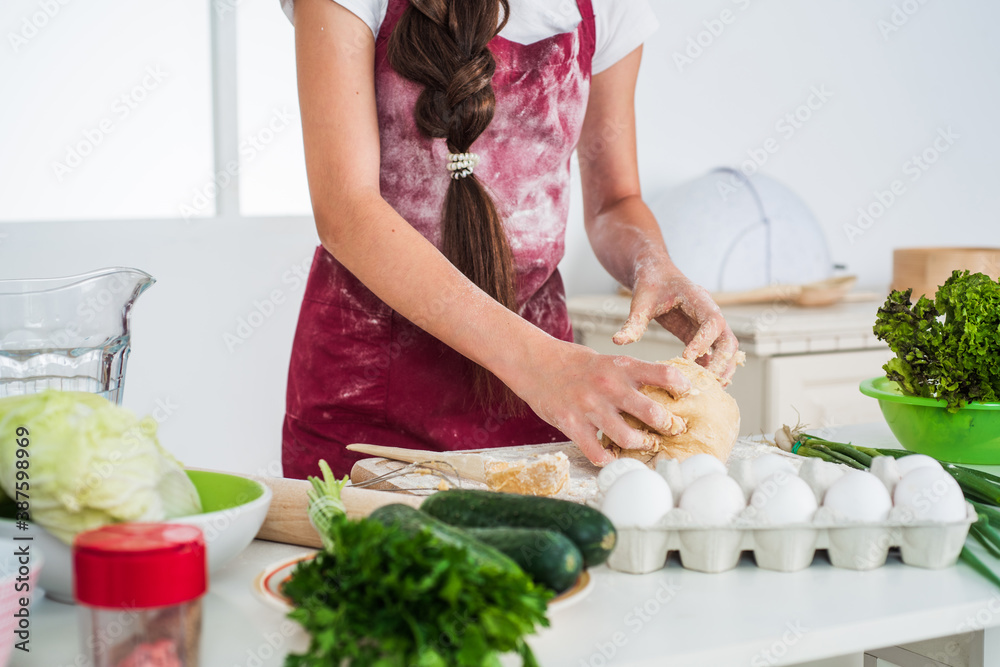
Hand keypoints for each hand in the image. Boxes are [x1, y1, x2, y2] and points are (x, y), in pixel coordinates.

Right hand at [506, 340, 691, 465]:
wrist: (535, 362)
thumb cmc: (574, 363)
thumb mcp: (607, 361)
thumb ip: (631, 376)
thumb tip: (662, 391)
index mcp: (621, 366)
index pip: (664, 374)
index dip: (683, 387)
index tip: (688, 397)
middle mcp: (609, 386)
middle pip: (652, 411)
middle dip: (669, 425)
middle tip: (673, 430)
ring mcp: (589, 407)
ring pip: (627, 437)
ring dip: (642, 445)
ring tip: (646, 444)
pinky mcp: (572, 424)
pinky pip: (597, 452)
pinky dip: (609, 460)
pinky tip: (613, 456)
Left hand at [613, 271, 741, 383]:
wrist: (656, 275)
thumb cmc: (651, 284)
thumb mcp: (641, 301)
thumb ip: (633, 321)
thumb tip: (618, 341)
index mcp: (699, 299)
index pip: (712, 321)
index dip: (703, 341)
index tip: (687, 357)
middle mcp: (709, 312)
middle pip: (728, 339)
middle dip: (722, 362)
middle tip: (707, 382)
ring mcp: (708, 326)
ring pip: (726, 349)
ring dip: (722, 369)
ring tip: (712, 390)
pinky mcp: (700, 336)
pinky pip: (713, 354)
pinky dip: (711, 369)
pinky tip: (703, 386)